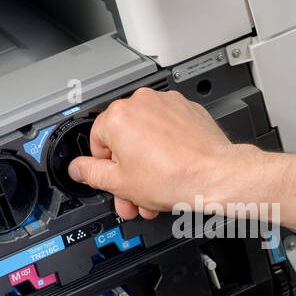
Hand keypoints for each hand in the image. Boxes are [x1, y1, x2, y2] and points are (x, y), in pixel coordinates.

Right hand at [68, 87, 249, 221]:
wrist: (215, 175)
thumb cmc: (174, 177)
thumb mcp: (120, 183)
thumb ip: (91, 173)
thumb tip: (79, 168)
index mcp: (119, 115)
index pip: (97, 141)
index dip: (105, 167)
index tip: (114, 180)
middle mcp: (142, 102)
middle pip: (124, 140)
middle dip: (128, 172)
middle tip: (133, 193)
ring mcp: (168, 104)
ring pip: (146, 136)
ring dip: (147, 164)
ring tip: (154, 190)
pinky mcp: (188, 110)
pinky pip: (168, 130)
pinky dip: (166, 149)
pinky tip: (171, 171)